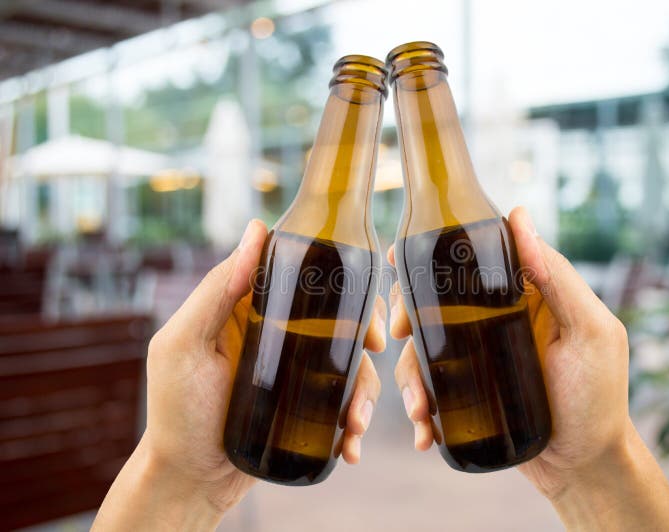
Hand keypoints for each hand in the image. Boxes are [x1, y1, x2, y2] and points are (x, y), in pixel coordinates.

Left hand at [94, 220, 385, 530]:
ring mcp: (295, 367)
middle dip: (365, 330)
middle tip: (373, 349)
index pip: (303, 272)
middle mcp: (277, 330)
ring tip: (355, 423)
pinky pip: (343, 398)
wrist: (191, 480)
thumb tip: (257, 231)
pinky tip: (350, 443)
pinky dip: (354, 418)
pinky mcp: (306, 402)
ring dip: (365, 387)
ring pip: (349, 359)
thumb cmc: (176, 412)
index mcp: (250, 306)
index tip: (361, 297)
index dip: (339, 275)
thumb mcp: (185, 346)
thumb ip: (217, 291)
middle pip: (338, 313)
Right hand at [389, 207, 668, 530]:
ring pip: (428, 350)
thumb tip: (518, 217)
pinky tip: (424, 432)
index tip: (399, 260)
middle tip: (401, 335)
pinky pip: (434, 390)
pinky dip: (422, 409)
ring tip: (419, 409)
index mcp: (526, 295)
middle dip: (411, 316)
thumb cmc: (598, 399)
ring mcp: (482, 358)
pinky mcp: (470, 394)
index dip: (433, 256)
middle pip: (439, 303)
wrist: (585, 469)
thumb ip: (558, 277)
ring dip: (412, 376)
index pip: (474, 261)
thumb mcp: (588, 333)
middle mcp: (499, 320)